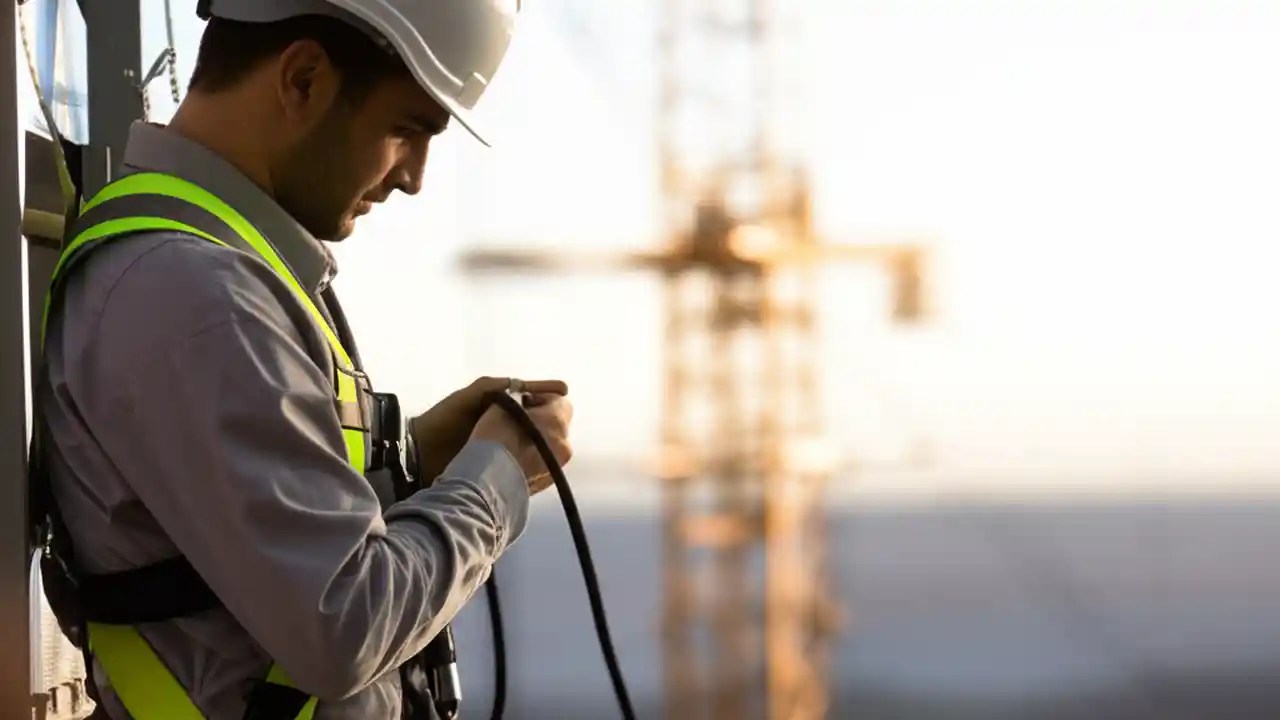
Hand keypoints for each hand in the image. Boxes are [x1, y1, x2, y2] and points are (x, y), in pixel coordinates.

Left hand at [409, 376, 567, 484]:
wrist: (419, 454)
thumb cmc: (443, 421)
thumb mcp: (469, 396)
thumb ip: (495, 388)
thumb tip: (527, 386)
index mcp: (498, 402)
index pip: (531, 394)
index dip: (548, 393)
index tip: (564, 392)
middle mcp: (505, 421)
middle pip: (539, 415)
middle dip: (553, 415)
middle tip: (563, 419)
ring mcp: (504, 443)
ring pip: (536, 438)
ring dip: (548, 437)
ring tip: (559, 437)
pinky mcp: (501, 464)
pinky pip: (526, 458)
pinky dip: (538, 456)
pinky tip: (546, 457)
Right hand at [470, 392, 573, 494]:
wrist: (488, 484)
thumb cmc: (493, 440)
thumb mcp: (502, 406)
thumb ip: (518, 401)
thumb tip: (521, 402)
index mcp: (557, 421)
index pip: (559, 400)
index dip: (540, 398)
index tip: (521, 402)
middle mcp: (564, 443)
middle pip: (558, 424)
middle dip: (540, 420)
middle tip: (517, 421)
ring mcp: (559, 465)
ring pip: (552, 444)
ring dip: (538, 440)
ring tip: (513, 442)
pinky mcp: (549, 483)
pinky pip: (546, 462)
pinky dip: (534, 457)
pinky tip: (514, 458)